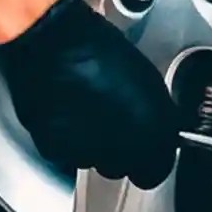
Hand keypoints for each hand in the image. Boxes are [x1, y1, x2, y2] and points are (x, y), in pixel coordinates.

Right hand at [0, 0, 178, 188]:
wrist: (53, 42)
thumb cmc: (99, 50)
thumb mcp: (147, 78)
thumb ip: (155, 112)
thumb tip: (158, 122)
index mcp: (151, 132)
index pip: (158, 169)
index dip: (152, 156)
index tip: (147, 145)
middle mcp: (120, 151)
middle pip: (123, 167)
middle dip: (121, 149)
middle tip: (114, 119)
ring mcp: (86, 152)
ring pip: (93, 160)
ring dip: (92, 143)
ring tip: (87, 110)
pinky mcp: (55, 148)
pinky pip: (65, 151)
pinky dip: (66, 137)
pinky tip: (66, 111)